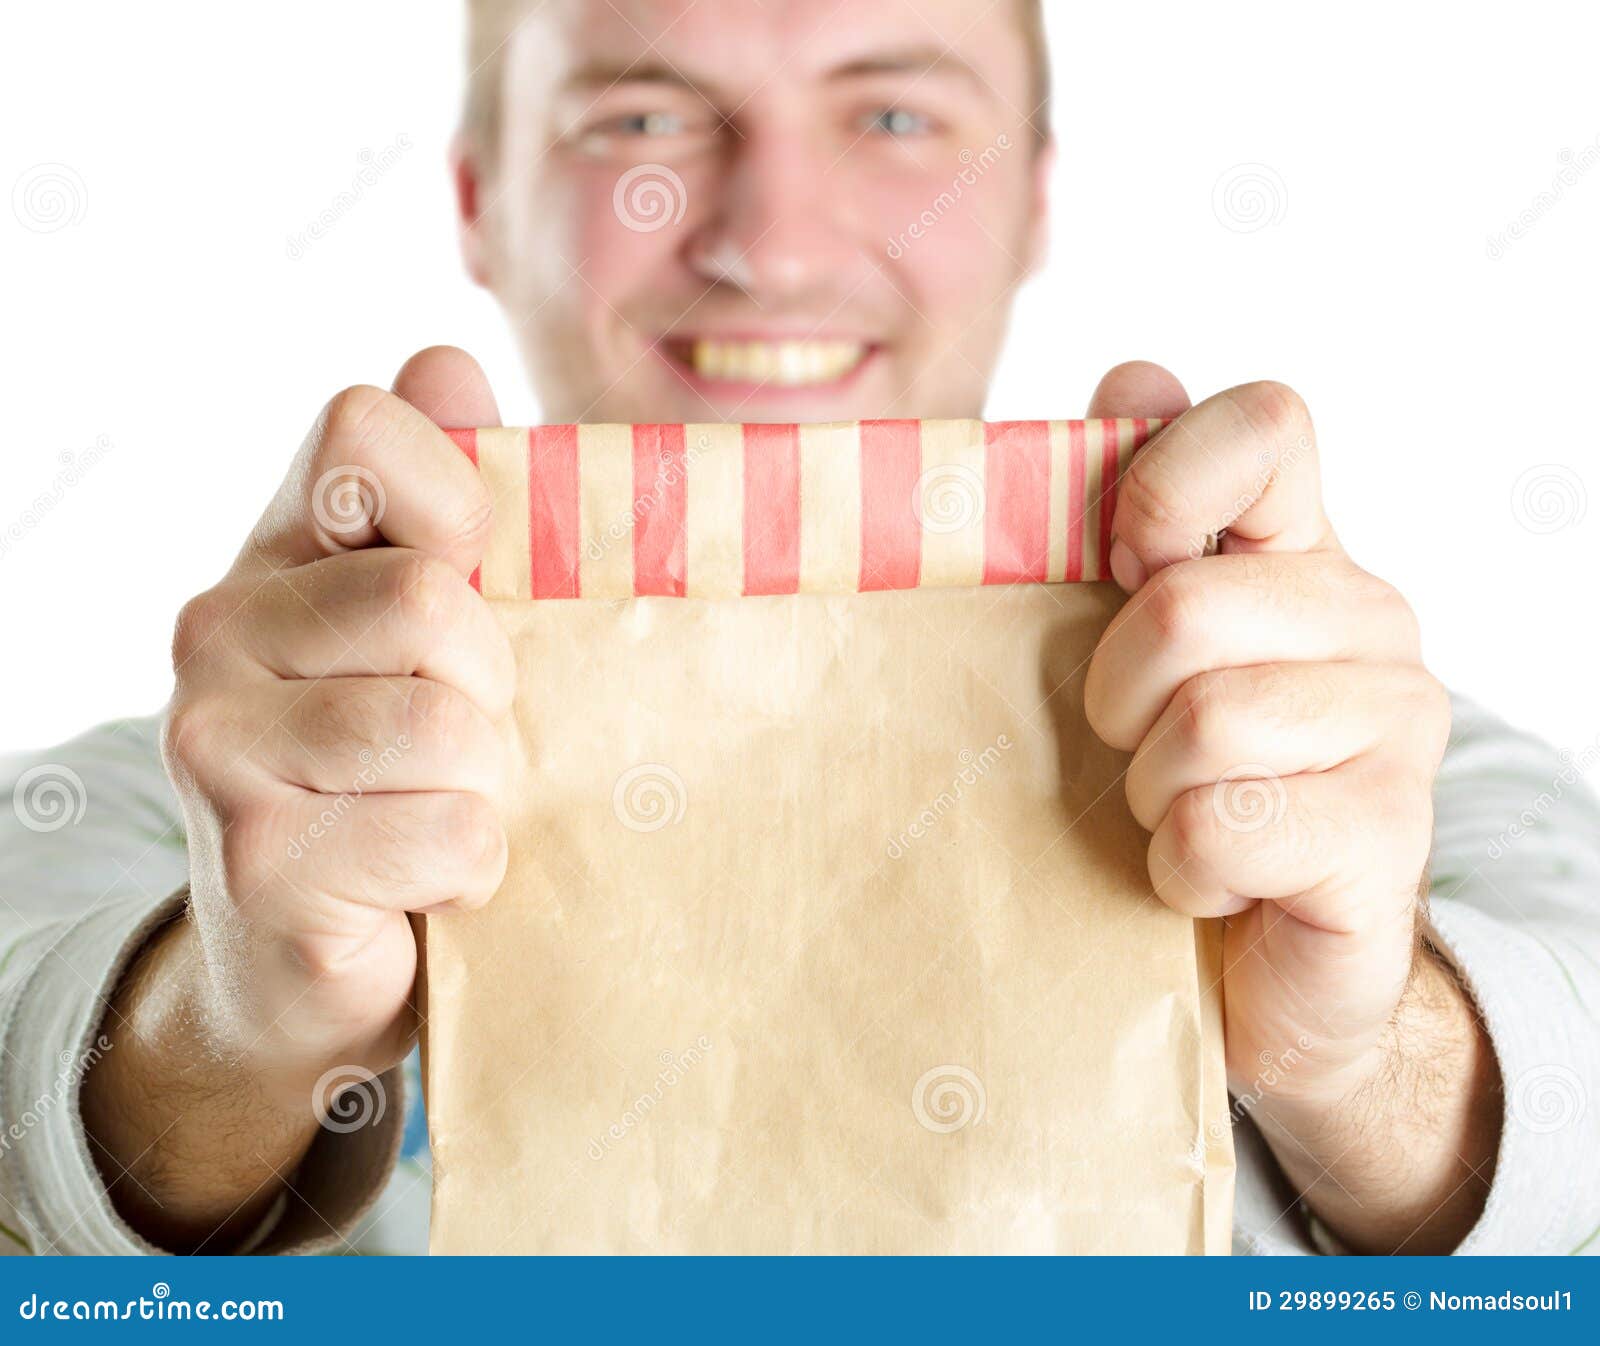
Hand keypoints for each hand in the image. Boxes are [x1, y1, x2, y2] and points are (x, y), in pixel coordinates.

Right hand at [83, 347, 512, 1249]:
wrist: (299, 955)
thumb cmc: (392, 772)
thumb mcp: (423, 630)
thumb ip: (444, 497)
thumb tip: (446, 360)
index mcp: (273, 554)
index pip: (365, 430)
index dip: (454, 502)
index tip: (467, 580)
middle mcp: (215, 631)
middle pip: (430, 599)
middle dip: (492, 684)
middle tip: (463, 736)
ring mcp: (220, 749)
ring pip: (449, 724)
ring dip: (486, 784)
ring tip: (439, 807)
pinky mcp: (260, 863)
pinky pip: (454, 831)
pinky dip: (474, 865)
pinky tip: (421, 876)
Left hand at [1083, 362, 1499, 1253]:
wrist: (1255, 959)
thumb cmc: (1178, 785)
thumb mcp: (1129, 650)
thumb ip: (1122, 520)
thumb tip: (1132, 377)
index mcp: (1302, 551)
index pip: (1265, 424)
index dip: (1161, 482)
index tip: (1118, 568)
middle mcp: (1369, 618)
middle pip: (1185, 604)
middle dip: (1115, 695)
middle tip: (1129, 743)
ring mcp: (1397, 725)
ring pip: (1201, 723)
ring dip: (1147, 790)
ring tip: (1174, 812)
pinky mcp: (1388, 836)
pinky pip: (1219, 828)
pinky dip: (1179, 868)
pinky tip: (1207, 881)